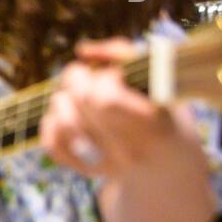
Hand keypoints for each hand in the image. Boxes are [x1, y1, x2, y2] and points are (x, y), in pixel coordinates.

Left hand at [39, 38, 179, 179]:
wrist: (170, 164)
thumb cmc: (163, 110)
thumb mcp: (160, 80)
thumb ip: (125, 54)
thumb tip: (82, 51)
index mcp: (153, 125)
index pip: (104, 99)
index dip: (102, 78)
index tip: (116, 75)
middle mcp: (129, 150)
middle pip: (81, 103)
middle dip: (77, 79)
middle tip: (88, 76)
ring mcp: (107, 165)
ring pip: (62, 122)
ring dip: (62, 99)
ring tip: (77, 95)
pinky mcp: (87, 171)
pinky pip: (51, 143)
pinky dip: (52, 121)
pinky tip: (69, 113)